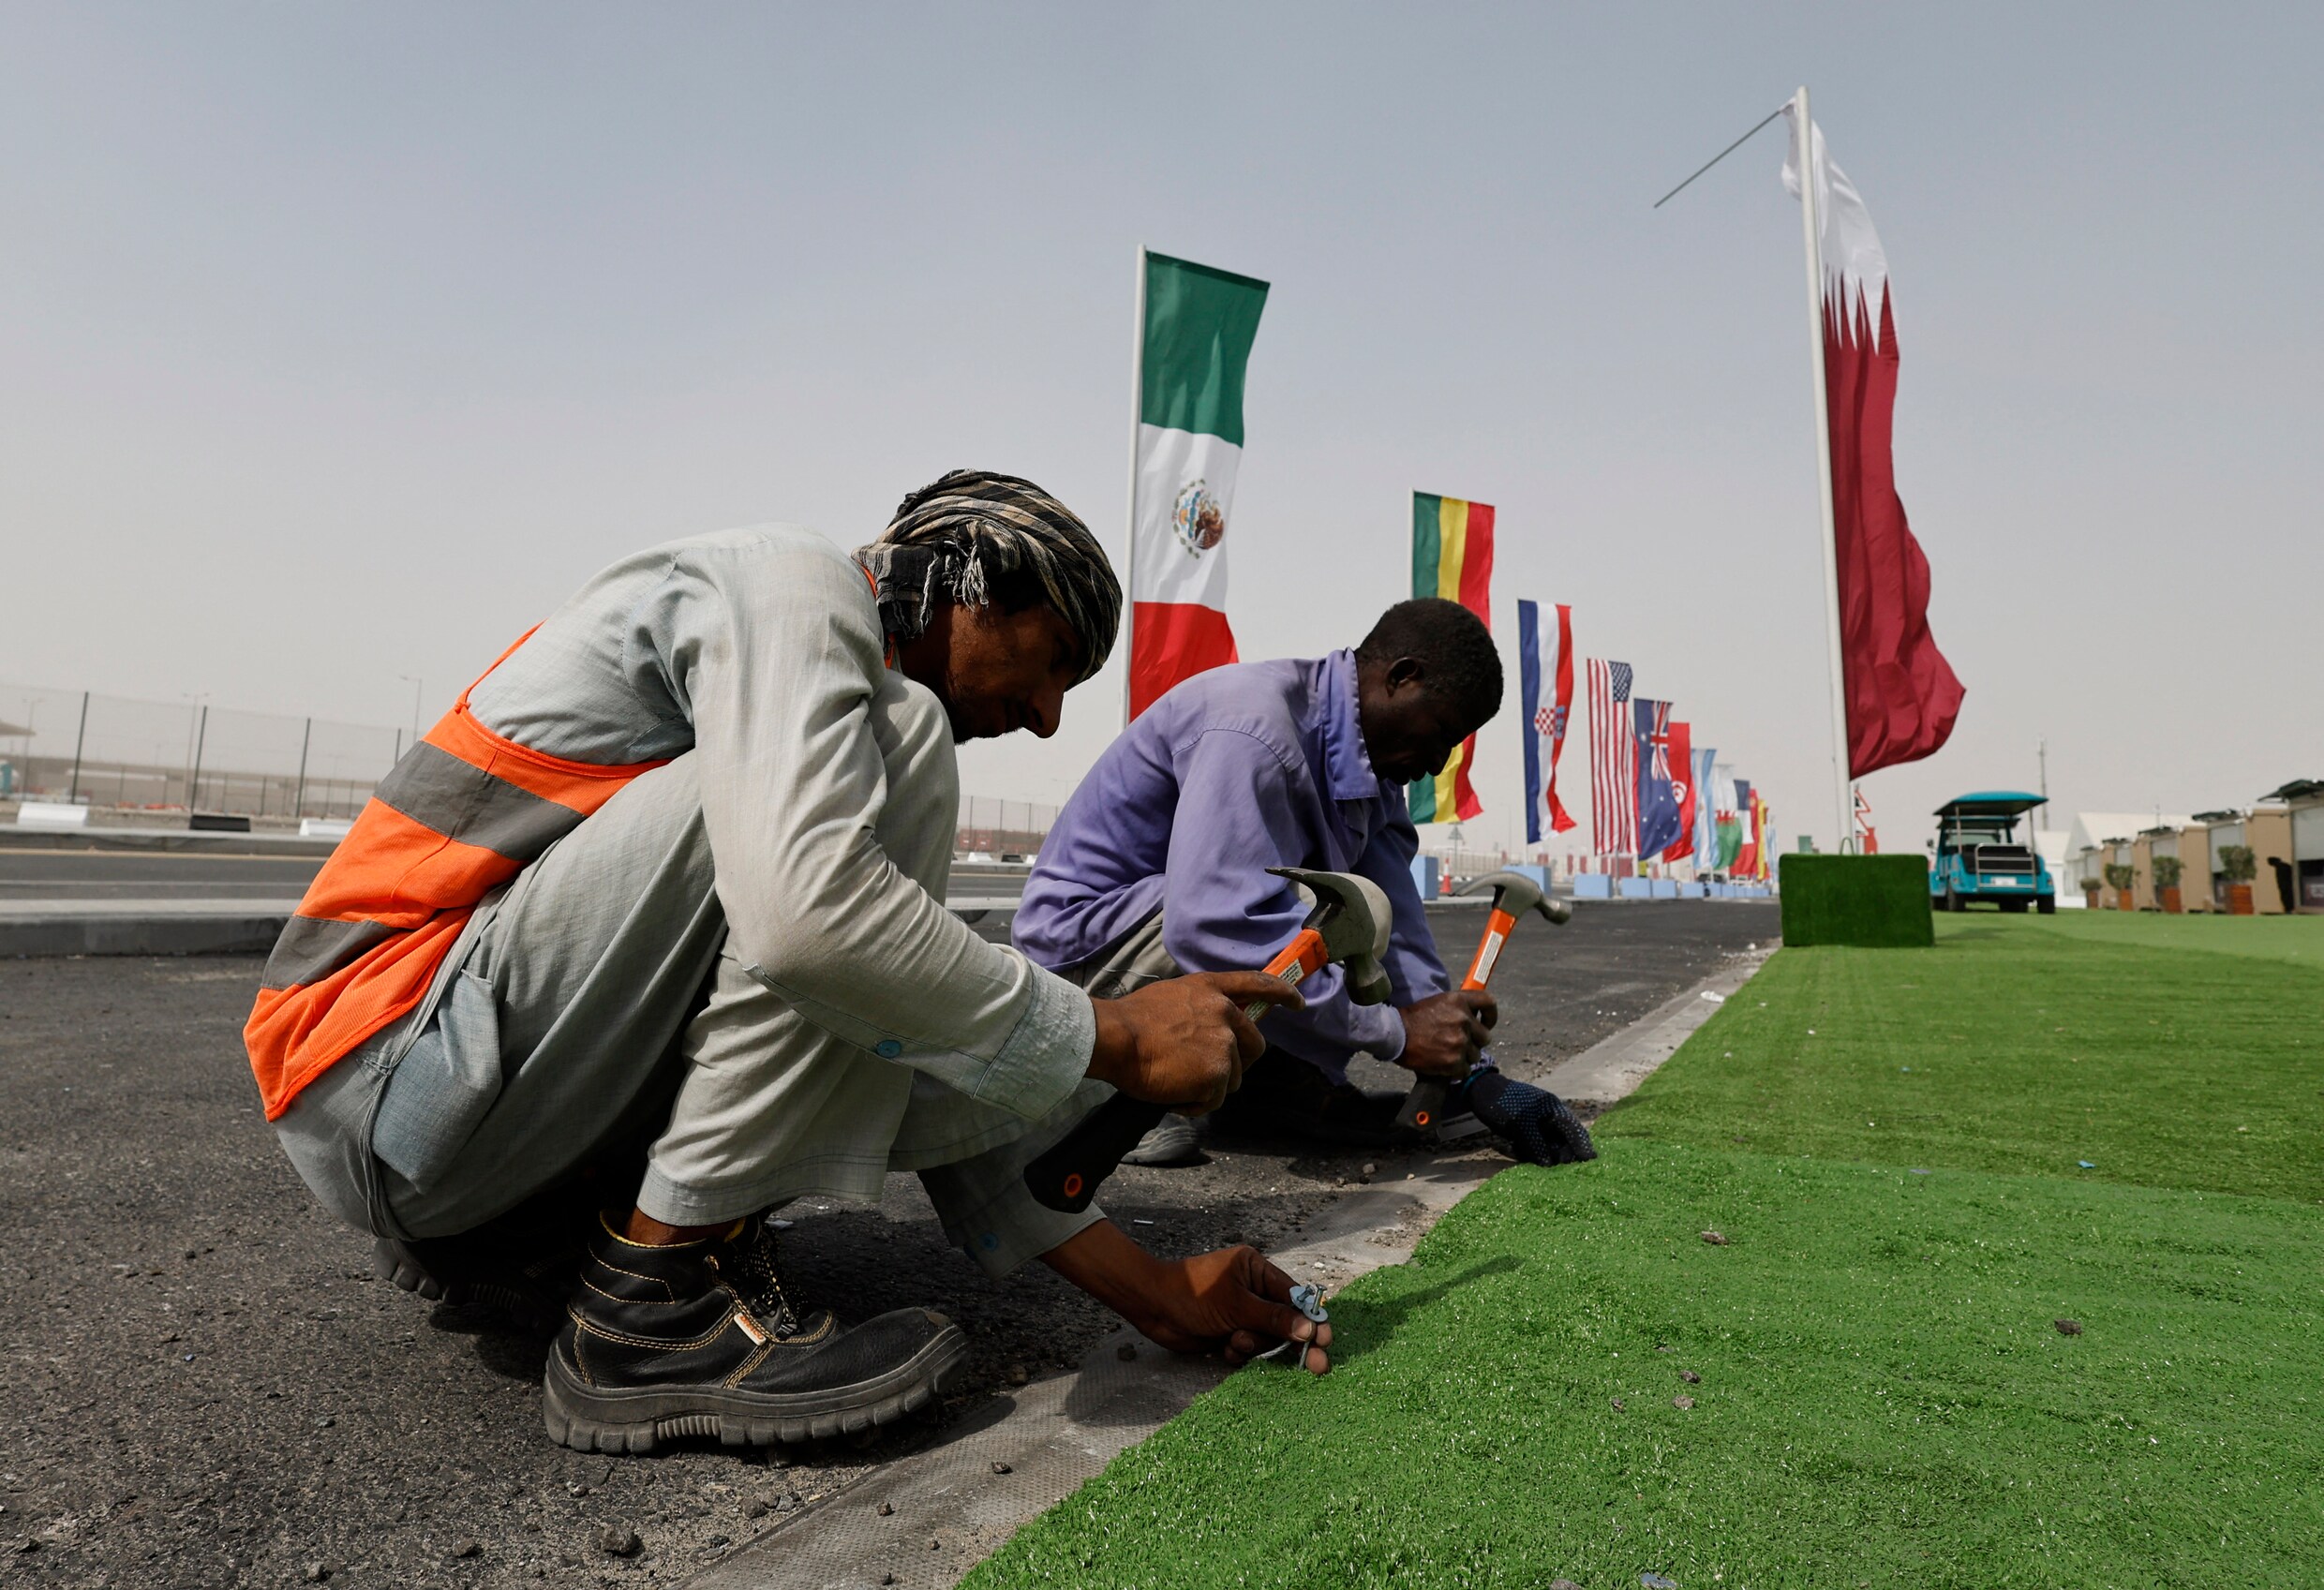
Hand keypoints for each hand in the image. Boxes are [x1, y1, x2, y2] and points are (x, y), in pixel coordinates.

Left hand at [1041, 1221, 1331, 1373]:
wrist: (1150, 1306)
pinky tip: (1222, 1348)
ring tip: (1233, 1342)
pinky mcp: (1226, 1332)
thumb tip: (1310, 1328)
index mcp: (1257, 1270)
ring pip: (1264, 1339)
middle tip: (1317, 1366)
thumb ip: (1274, 1319)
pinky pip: (1245, 1349)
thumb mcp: (1237, 1306)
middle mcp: (1251, 1290)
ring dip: (1252, 1346)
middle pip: (1284, 1321)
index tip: (1326, 1339)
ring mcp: (1239, 1313)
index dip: (1311, 1318)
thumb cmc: (1193, 1294)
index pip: (1294, 1296)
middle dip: (1292, 1342)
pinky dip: (1236, 1353)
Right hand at [1087, 972, 1303, 1113]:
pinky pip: (1213, 1100)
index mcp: (1211, 990)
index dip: (1282, 994)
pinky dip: (1195, 1104)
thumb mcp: (1172, 997)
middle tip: (1206, 1073)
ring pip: (1231, 1079)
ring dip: (1209, 1086)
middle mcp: (1225, 1014)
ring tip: (1175, 1080)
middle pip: (1254, 1047)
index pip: (1258, 985)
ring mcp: (1224, 1045)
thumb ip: (1199, 1008)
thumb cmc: (1131, 1022)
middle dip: (1237, 1064)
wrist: (1114, 1038)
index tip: (1297, 1003)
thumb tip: (1207, 1029)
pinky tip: (1173, 1093)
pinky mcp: (1217, 1074)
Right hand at [1397, 988, 1496, 1076]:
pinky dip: (1456, 1070)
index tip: (1486, 1023)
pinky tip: (1444, 1064)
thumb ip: (1459, 1007)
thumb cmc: (1413, 1018)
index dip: (1491, 1016)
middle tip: (1459, 1042)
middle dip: (1474, 1041)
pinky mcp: (1454, 1062)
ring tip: (1447, 1053)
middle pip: (1485, 1037)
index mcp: (1459, 1001)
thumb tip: (1475, 1015)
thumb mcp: (1438, 1001)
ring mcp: (1460, 1042)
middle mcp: (1463, 1020)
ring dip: (1464, 1056)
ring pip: (1475, 1055)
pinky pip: (1465, 1070)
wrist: (1395, 1035)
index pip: (1489, 1003)